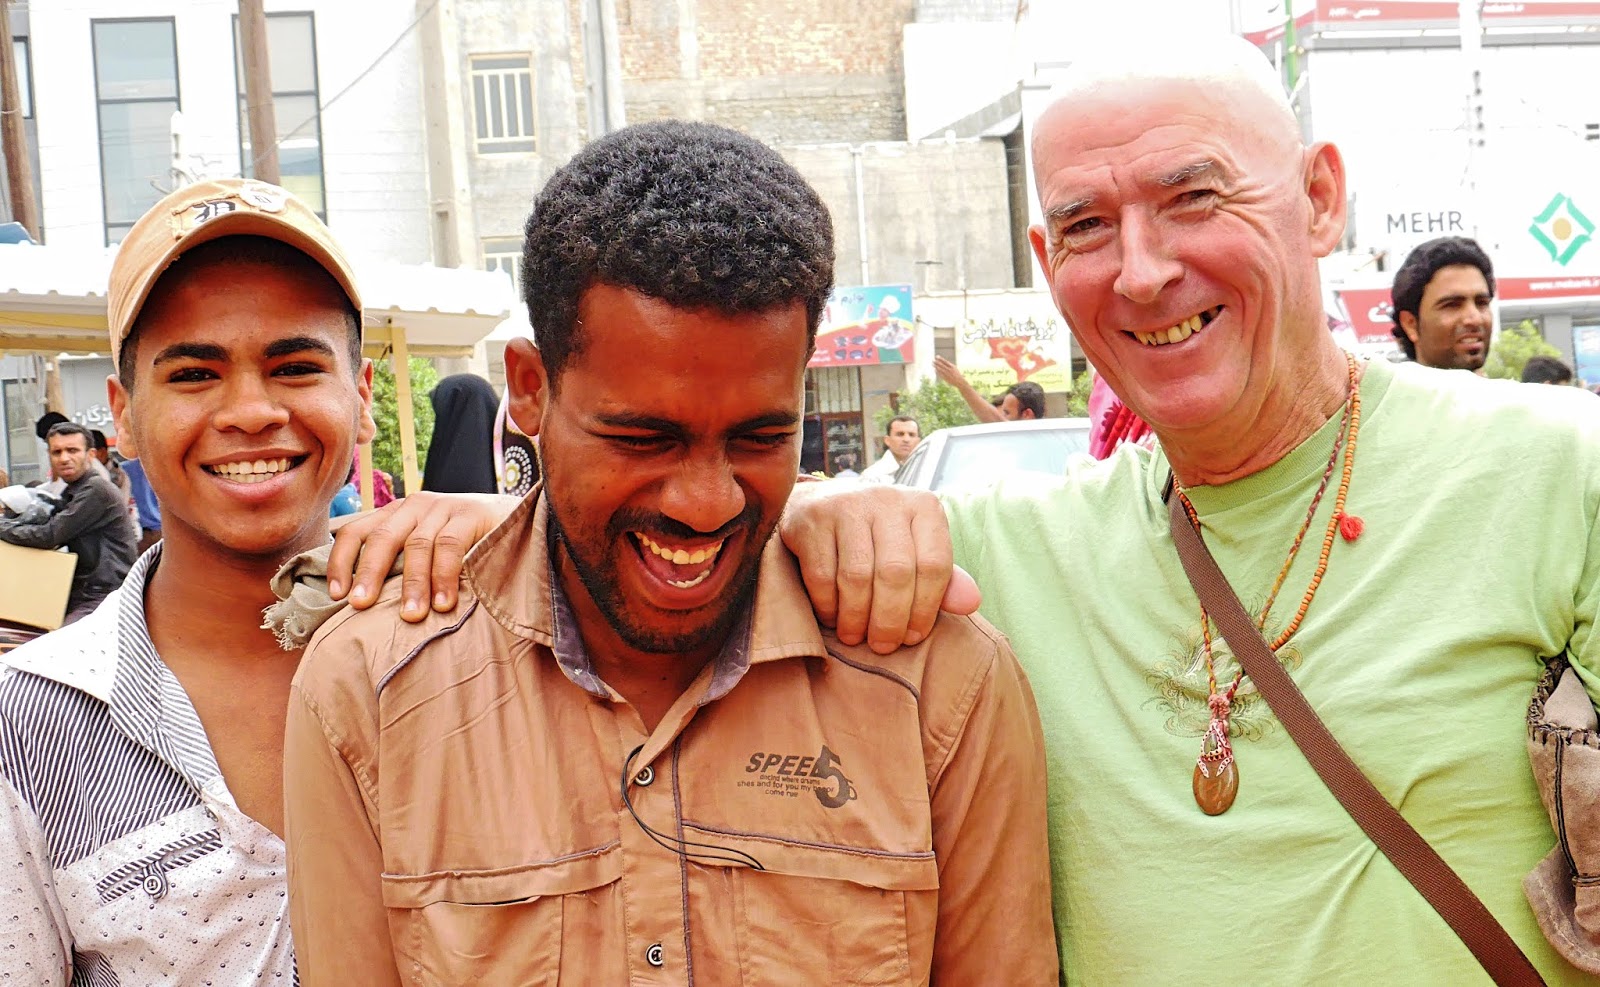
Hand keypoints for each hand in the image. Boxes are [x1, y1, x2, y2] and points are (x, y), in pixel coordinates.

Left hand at [327, 492, 519, 620]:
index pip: (356, 531)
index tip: (337, 596)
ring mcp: (443, 507)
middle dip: (370, 573)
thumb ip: (402, 567)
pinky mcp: (470, 513)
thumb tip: (364, 608)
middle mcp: (415, 506)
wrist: (518, 522)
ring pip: (417, 544)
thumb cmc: (464, 547)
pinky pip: (450, 545)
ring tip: (411, 616)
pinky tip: (443, 603)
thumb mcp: (426, 551)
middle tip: (360, 606)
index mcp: (396, 515)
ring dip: (413, 583)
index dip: (341, 562)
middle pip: (382, 537)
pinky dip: (444, 575)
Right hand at [780, 481, 979, 653]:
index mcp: (923, 506)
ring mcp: (847, 505)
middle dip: (889, 620)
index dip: (925, 609)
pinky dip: (828, 605)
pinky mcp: (812, 518)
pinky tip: (832, 618)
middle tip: (882, 646)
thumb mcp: (915, 551)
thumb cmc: (877, 538)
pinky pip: (822, 575)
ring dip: (856, 618)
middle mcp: (888, 498)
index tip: (913, 637)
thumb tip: (971, 603)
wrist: (821, 505)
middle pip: (895, 572)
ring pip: (857, 576)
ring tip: (855, 637)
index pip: (934, 564)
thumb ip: (942, 579)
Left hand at [933, 356, 966, 387]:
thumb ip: (949, 365)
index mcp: (952, 366)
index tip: (936, 356)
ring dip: (936, 366)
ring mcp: (947, 374)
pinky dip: (937, 372)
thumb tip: (943, 362)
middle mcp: (949, 370)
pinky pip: (940, 374)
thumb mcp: (954, 368)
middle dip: (937, 362)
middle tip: (933, 360)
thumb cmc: (956, 374)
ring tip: (932, 364)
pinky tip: (935, 370)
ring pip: (940, 369)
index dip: (940, 359)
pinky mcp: (945, 378)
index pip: (945, 361)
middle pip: (942, 365)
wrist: (959, 381)